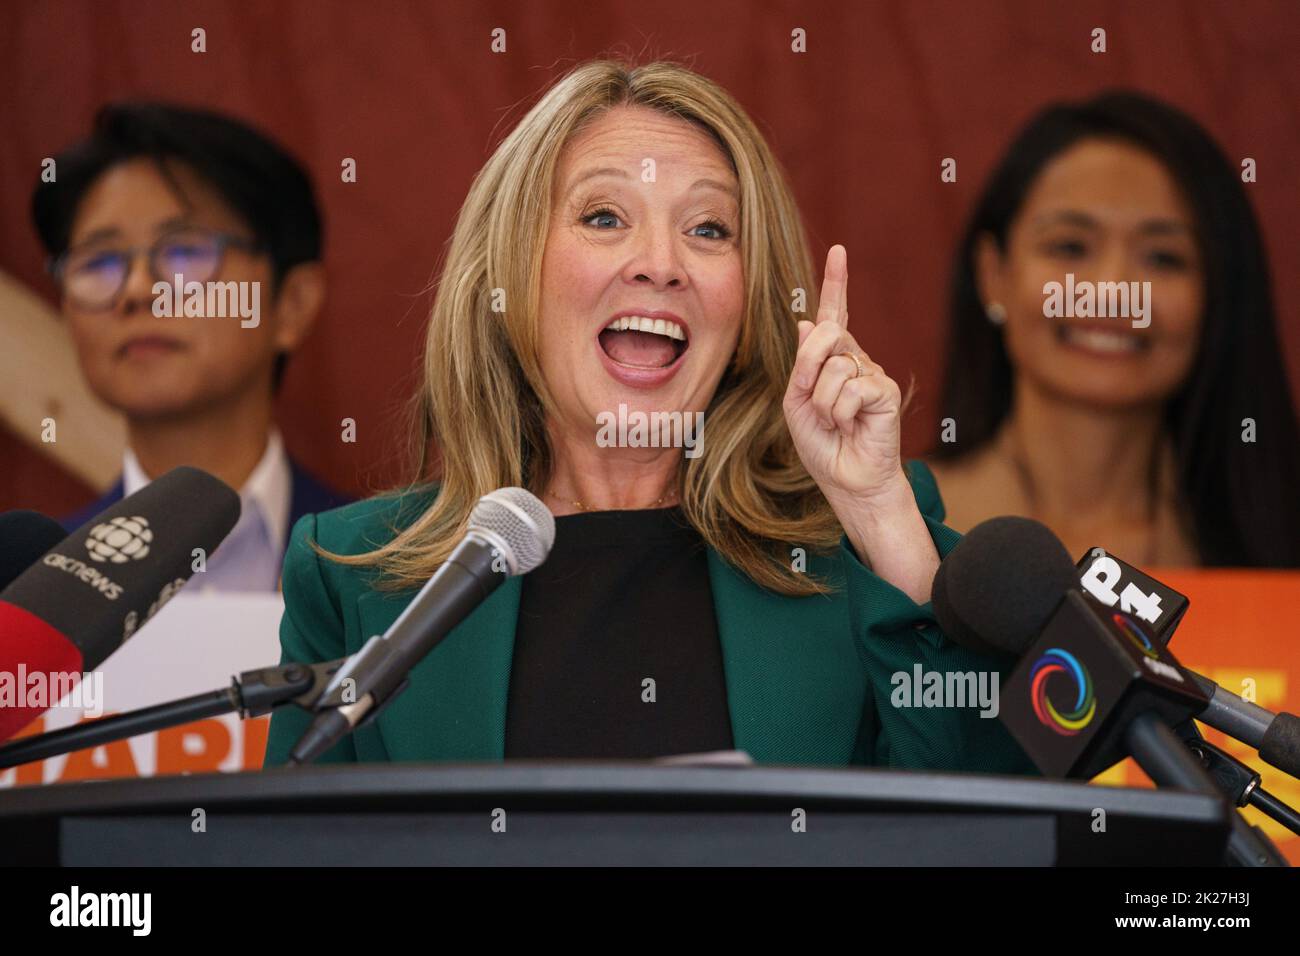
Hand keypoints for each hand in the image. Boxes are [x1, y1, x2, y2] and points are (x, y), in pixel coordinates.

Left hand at [783, 245, 906, 508]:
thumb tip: (807, 322)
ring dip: (824, 401)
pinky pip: (851, 388)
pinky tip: (850, 425)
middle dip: (809, 367)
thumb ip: (802, 365)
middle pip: (826, 335)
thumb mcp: (797, 403)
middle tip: (812, 399)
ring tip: (836, 421)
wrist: (846, 479)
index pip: (834, 315)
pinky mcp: (886, 391)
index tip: (839, 251)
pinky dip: (841, 411)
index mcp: (832, 360)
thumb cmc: (821, 443)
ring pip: (835, 367)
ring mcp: (873, 374)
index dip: (836, 283)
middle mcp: (855, 360)